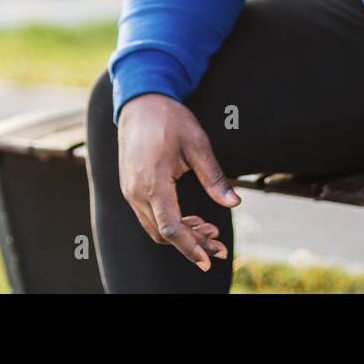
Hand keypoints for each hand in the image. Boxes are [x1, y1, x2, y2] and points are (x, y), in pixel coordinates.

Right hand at [116, 93, 239, 269]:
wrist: (140, 103)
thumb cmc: (169, 119)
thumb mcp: (197, 143)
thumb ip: (214, 176)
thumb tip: (234, 203)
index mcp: (152, 181)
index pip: (170, 228)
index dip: (190, 247)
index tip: (208, 259)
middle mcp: (136, 192)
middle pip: (164, 233)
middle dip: (192, 244)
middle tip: (219, 246)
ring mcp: (129, 191)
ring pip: (155, 228)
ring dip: (182, 235)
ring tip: (210, 231)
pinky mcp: (129, 188)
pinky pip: (149, 216)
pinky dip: (170, 223)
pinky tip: (191, 219)